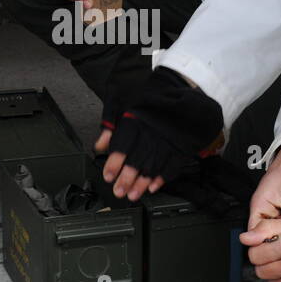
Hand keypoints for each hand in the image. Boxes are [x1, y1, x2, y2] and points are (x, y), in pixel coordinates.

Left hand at [94, 68, 223, 200]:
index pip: (122, 145)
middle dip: (127, 179)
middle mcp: (151, 131)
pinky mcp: (180, 145)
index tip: (108, 176)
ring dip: (142, 183)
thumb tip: (99, 145)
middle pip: (137, 159)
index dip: (114, 163)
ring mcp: (167, 139)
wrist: (181, 87)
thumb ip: (111, 127)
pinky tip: (153, 186)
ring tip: (133, 194)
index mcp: (136, 120)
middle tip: (119, 192)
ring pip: (154, 166)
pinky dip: (162, 178)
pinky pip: (172, 165)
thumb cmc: (150, 97)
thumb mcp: (125, 104)